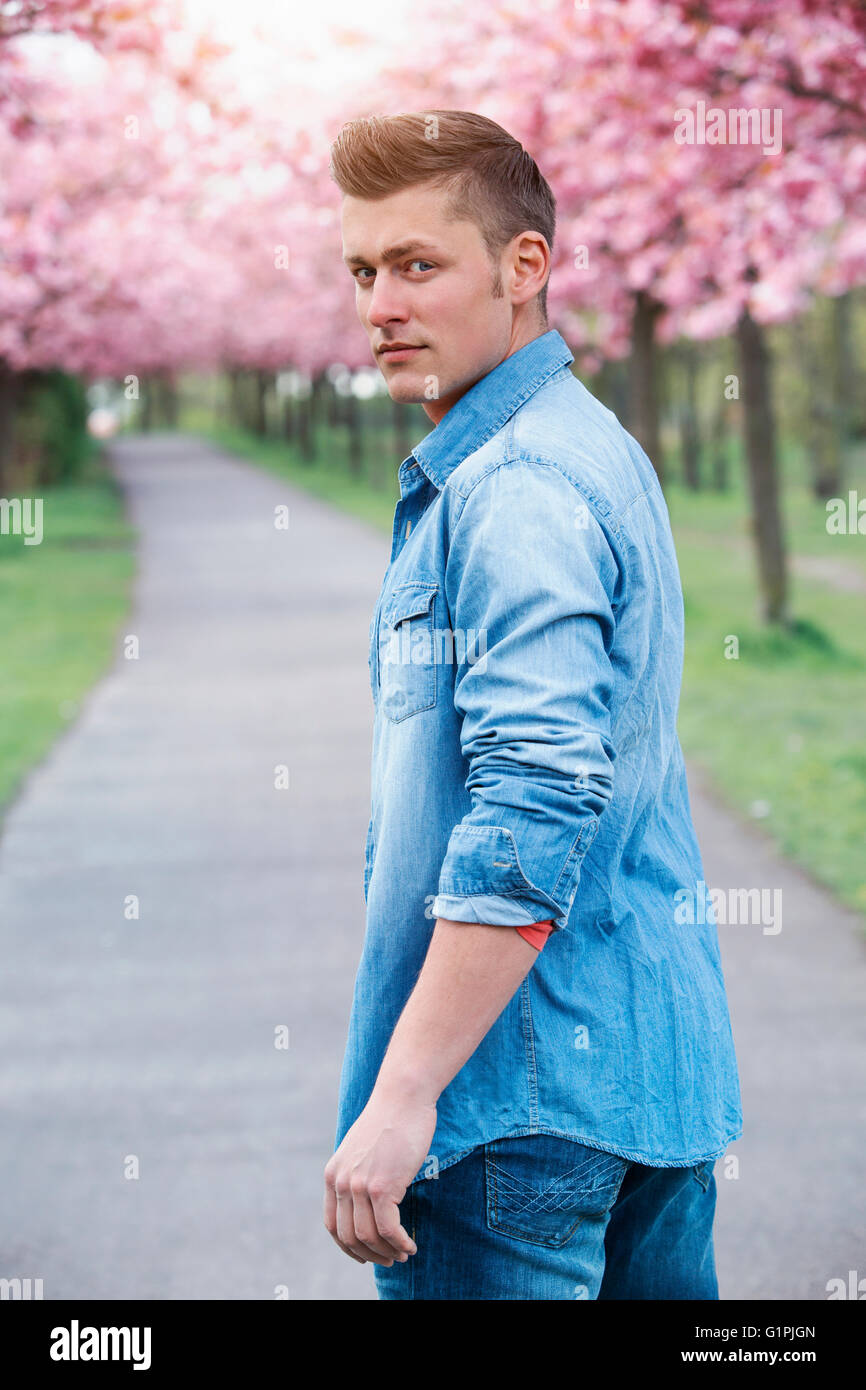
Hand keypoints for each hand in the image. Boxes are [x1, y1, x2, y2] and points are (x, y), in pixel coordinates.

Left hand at [323, 1088, 436, 1264]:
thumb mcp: (362, 1150)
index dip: (348, 1247)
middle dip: (370, 1255)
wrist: (403, 1096)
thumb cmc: (390, 1120)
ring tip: (403, 1253)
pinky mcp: (382, 1187)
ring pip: (369, 1237)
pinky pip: (388, 1229)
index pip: (333, 1226)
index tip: (365, 1255)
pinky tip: (410, 1244)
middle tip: (390, 1259)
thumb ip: (358, 1173)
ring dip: (387, 1252)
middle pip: (349, 1237)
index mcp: (332, 1174)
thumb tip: (367, 1201)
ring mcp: (360, 1185)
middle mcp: (341, 1182)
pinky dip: (399, 1243)